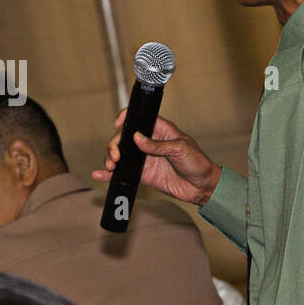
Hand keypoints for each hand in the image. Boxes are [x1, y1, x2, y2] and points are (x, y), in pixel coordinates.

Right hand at [92, 110, 221, 205]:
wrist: (202, 186)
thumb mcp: (180, 149)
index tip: (118, 124)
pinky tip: (100, 175)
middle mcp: (149, 142)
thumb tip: (137, 138)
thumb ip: (157, 145)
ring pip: (121, 154)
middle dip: (114, 144)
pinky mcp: (143, 174)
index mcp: (159, 130)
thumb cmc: (198, 162)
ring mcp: (144, 158)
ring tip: (111, 166)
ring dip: (111, 158)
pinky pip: (124, 172)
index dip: (125, 118)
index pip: (138, 118)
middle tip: (116, 156)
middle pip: (123, 138)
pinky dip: (111, 174)